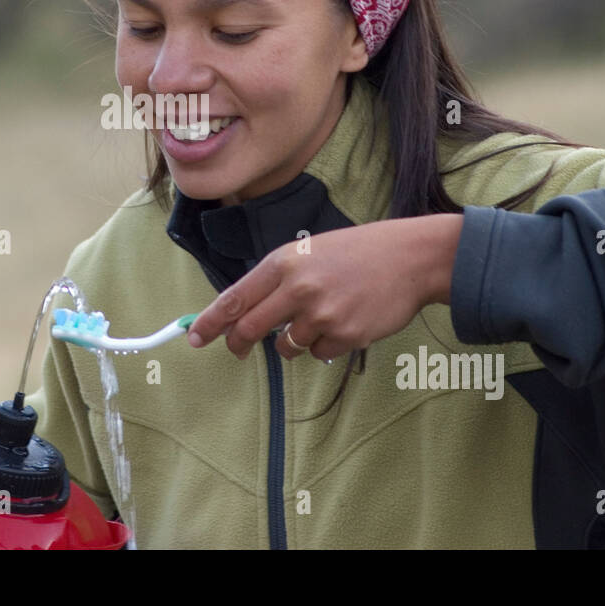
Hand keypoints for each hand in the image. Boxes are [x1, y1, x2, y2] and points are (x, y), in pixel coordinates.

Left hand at [186, 214, 462, 361]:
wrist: (409, 258)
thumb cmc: (356, 252)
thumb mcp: (309, 253)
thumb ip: (277, 280)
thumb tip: (243, 313)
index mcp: (284, 263)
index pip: (235, 299)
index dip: (210, 322)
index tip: (195, 337)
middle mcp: (298, 288)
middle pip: (250, 329)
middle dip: (239, 343)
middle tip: (237, 349)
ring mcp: (321, 314)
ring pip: (286, 346)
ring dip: (293, 340)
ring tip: (319, 316)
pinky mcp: (345, 336)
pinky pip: (318, 353)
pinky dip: (324, 344)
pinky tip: (344, 320)